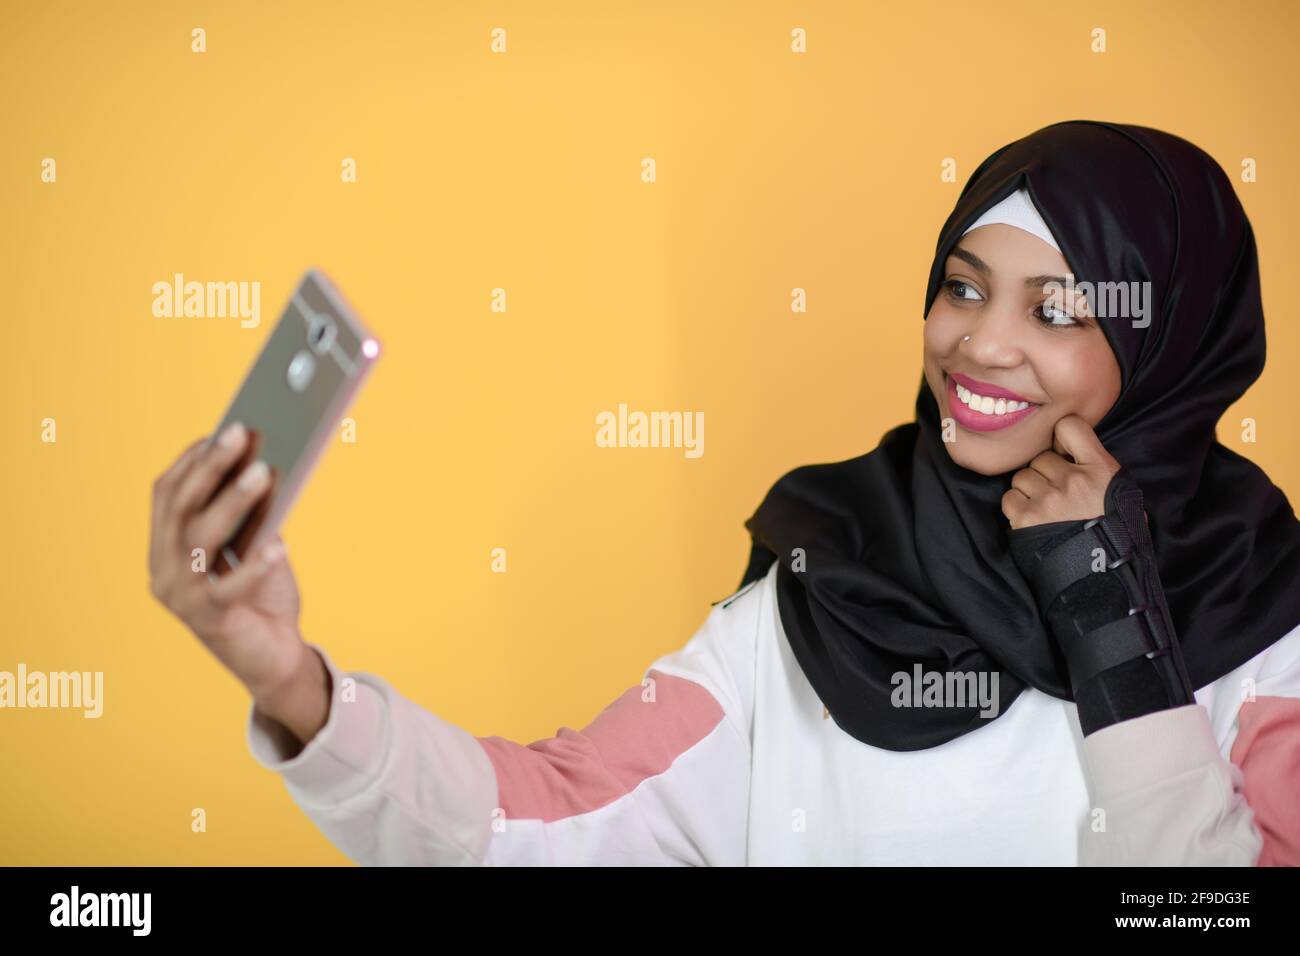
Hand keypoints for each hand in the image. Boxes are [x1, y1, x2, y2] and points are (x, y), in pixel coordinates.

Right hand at [148, 425, 310, 710]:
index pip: (167, 494)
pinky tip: (279, 545)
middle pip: (181, 508)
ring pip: (200, 539)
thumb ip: (252, 513)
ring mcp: (180, 596)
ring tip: (263, 472)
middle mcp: (163, 569)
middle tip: (240, 433)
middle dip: (210, 467)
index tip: (221, 430)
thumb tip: (265, 461)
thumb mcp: (255, 545)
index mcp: (166, 546)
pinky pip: (227, 587)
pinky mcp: (208, 621)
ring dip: (232, 501)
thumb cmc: (263, 596)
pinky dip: (253, 565)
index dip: (192, 460)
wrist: (273, 657)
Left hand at [1001, 415, 1120, 529]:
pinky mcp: (1026, 516)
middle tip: (1057, 495)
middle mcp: (1074, 479)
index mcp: (1102, 469)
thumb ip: (1098, 467)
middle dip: (1045, 473)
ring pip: (1022, 477)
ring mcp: (1048, 497)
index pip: (1070, 425)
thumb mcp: (1121, 494)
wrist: (1101, 576)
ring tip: (1046, 510)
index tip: (1062, 451)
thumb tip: (1071, 447)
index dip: (1061, 435)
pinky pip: (1010, 498)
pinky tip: (1034, 521)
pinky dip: (1017, 508)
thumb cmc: (1113, 534)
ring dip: (1029, 491)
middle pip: (1040, 457)